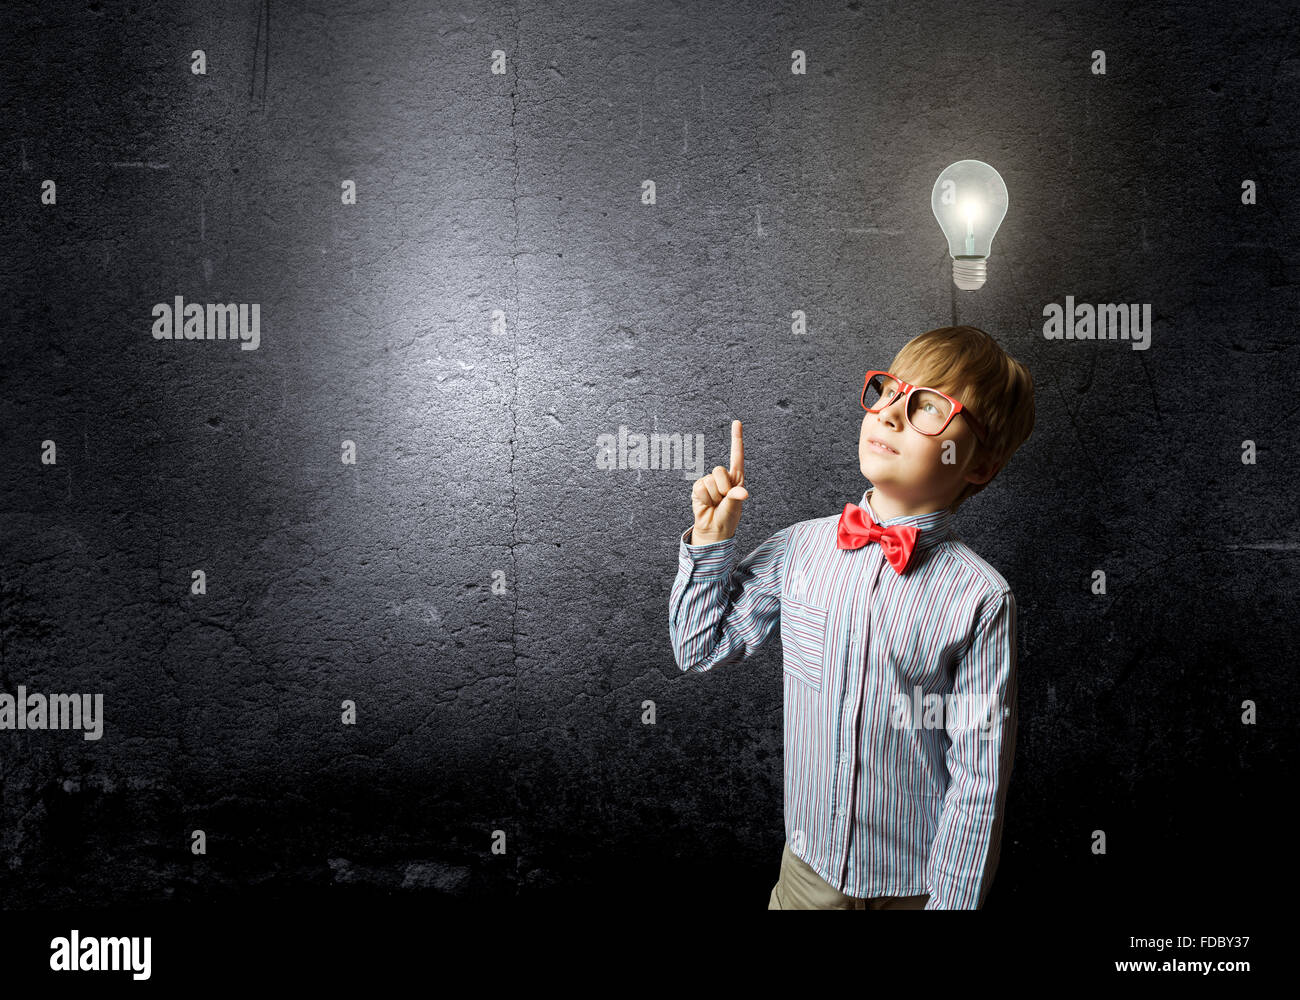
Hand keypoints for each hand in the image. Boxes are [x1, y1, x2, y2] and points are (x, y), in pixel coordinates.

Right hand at [690, 419, 748, 543]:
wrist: (713, 529)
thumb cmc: (728, 517)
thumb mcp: (735, 506)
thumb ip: (737, 496)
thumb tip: (743, 493)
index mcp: (736, 478)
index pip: (737, 455)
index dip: (736, 438)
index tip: (737, 422)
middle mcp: (723, 478)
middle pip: (720, 471)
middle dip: (723, 488)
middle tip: (723, 500)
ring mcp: (709, 482)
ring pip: (710, 481)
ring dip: (714, 496)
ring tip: (715, 504)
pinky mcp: (698, 488)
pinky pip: (700, 488)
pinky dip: (705, 499)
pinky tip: (707, 504)